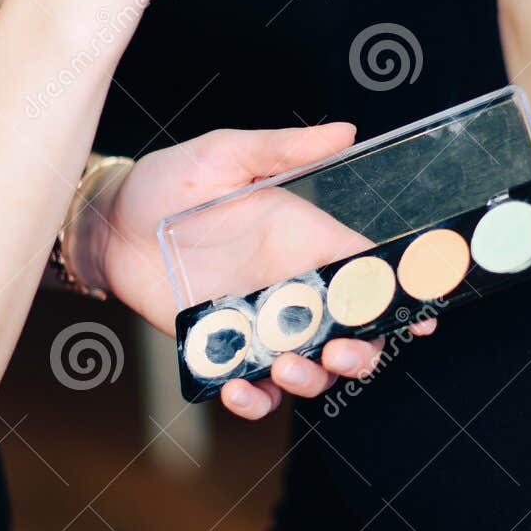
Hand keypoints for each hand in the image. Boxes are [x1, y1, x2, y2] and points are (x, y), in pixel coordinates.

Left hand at [100, 125, 436, 420]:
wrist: (110, 222)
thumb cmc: (168, 182)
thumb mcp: (226, 155)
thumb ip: (284, 150)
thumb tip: (345, 130)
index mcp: (306, 240)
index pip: (369, 271)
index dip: (402, 295)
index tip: (420, 316)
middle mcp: (292, 286)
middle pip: (353, 333)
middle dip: (362, 352)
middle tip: (341, 351)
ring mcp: (260, 323)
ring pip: (311, 367)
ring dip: (312, 378)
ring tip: (285, 366)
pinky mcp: (223, 348)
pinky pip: (253, 388)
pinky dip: (255, 400)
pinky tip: (239, 390)